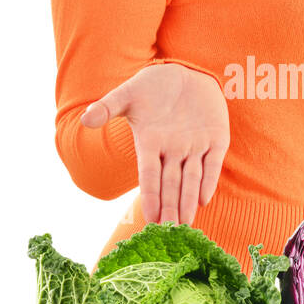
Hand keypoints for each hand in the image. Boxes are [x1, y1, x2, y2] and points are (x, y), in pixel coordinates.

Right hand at [81, 63, 229, 225]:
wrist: (184, 72)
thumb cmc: (152, 86)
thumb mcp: (128, 93)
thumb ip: (108, 107)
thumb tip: (86, 119)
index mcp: (150, 143)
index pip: (149, 175)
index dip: (150, 195)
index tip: (149, 217)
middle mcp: (173, 150)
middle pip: (171, 184)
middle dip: (170, 207)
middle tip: (169, 231)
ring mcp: (195, 145)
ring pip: (192, 179)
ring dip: (189, 200)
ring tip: (186, 223)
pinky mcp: (217, 138)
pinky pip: (213, 162)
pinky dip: (210, 180)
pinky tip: (205, 198)